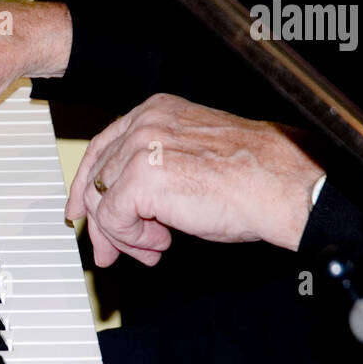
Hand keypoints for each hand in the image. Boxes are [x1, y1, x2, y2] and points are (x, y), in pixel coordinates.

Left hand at [68, 93, 324, 266]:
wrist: (282, 185)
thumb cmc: (251, 175)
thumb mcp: (189, 160)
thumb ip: (150, 173)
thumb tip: (119, 208)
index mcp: (156, 112)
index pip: (102, 147)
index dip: (86, 184)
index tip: (80, 211)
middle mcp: (144, 123)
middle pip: (97, 178)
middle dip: (103, 222)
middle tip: (110, 251)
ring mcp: (140, 148)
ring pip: (102, 201)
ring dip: (125, 235)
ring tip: (154, 247)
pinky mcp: (141, 178)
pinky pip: (114, 219)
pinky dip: (132, 239)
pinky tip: (161, 243)